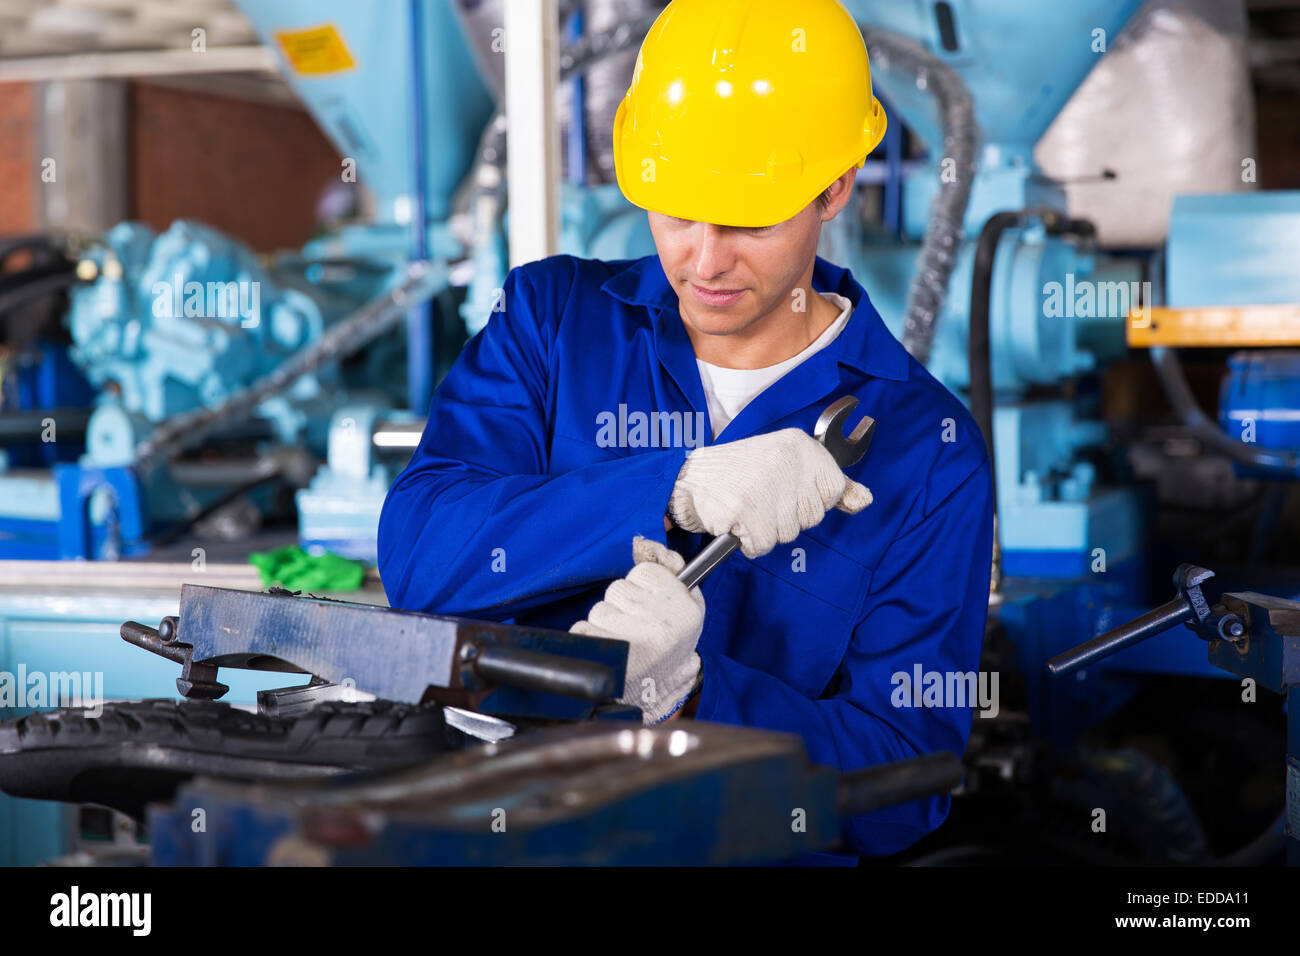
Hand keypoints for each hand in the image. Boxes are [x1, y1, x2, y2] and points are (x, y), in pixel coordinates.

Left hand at [570, 536, 702, 723]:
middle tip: (635, 626)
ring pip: (599, 609)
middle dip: (620, 604)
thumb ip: (672, 575)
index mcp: (684, 607)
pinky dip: (589, 637)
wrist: (659, 691)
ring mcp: (635, 639)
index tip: (646, 602)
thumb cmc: (669, 644)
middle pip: (618, 588)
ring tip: (623, 640)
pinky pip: (583, 629)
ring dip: (604, 623)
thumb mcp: (686, 609)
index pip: (644, 571)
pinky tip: (608, 651)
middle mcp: (662, 622)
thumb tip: (648, 545)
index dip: (639, 585)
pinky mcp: (609, 655)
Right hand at [668, 428, 871, 557]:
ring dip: (766, 530)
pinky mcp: (746, 510)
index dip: (809, 500)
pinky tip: (736, 520)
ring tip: (747, 507)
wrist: (689, 478)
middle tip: (760, 498)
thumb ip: (829, 485)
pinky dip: (748, 541)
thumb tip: (865, 501)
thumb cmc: (741, 473)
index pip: (833, 490)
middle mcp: (787, 461)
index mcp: (800, 446)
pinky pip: (763, 545)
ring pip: (788, 533)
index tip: (785, 491)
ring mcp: (767, 486)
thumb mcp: (789, 466)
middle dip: (786, 518)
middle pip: (812, 517)